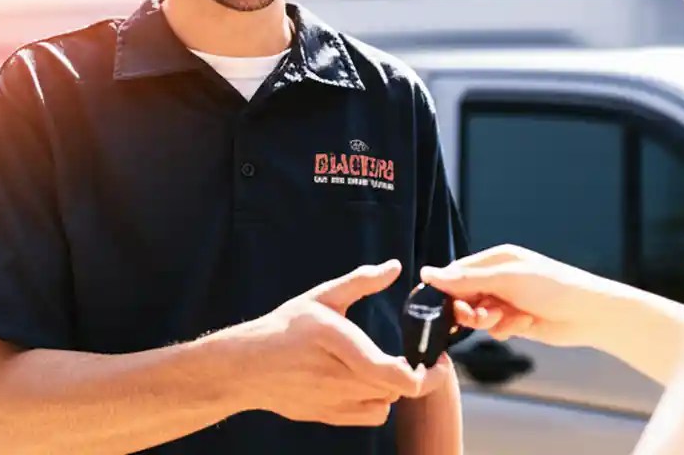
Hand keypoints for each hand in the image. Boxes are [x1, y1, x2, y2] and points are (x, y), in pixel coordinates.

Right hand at [242, 260, 432, 426]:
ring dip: (395, 387)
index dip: (427, 373)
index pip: (396, 375)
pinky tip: (367, 381)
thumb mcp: (323, 296)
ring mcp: (334, 402)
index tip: (437, 357)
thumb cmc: (284, 327)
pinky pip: (372, 416)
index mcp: (340, 343)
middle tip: (418, 355)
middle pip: (398, 389)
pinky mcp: (330, 416)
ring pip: (387, 403)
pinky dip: (379, 401)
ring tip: (387, 365)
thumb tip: (395, 267)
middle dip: (416, 373)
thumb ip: (361, 280)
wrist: (246, 367)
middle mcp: (339, 378)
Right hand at [421, 245, 611, 347]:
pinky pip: (494, 328)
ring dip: (489, 321)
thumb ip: (467, 279)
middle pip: (464, 296)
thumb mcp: (507, 279)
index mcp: (496, 258)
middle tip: (479, 317)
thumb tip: (428, 274)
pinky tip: (523, 324)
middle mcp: (498, 278)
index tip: (440, 306)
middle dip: (469, 309)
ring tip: (508, 319)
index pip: (457, 272)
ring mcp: (506, 300)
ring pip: (477, 315)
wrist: (589, 314)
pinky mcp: (515, 321)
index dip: (447, 290)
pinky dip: (504, 329)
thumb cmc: (552, 286)